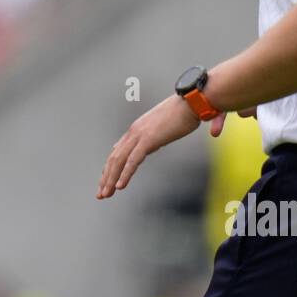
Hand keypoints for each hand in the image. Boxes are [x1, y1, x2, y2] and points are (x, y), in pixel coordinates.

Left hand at [97, 97, 258, 198]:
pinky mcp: (149, 139)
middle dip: (106, 177)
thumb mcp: (166, 126)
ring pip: (119, 161)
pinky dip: (125, 174)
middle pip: (114, 157)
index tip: (106, 181)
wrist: (195, 101)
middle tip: (101, 194)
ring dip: (111, 179)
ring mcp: (140, 135)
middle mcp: (135, 131)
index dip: (111, 167)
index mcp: (138, 128)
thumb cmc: (186, 112)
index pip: (119, 150)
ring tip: (105, 194)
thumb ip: (157, 137)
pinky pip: (133, 161)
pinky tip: (120, 187)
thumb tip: (153, 145)